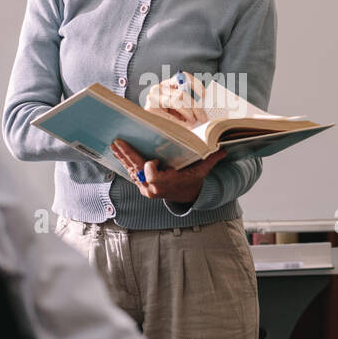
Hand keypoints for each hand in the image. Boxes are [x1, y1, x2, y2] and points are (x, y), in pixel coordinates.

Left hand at [110, 139, 225, 204]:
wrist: (186, 195)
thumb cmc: (192, 179)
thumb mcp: (202, 170)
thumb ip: (211, 159)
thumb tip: (223, 149)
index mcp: (166, 184)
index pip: (153, 176)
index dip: (150, 168)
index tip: (153, 160)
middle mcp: (153, 189)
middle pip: (137, 171)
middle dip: (127, 155)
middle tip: (117, 142)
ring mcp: (146, 189)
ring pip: (131, 171)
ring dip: (122, 157)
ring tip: (114, 144)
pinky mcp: (141, 187)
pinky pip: (131, 173)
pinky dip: (125, 162)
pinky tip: (117, 152)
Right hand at [142, 71, 208, 125]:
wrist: (148, 129)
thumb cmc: (167, 118)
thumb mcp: (180, 109)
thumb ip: (190, 105)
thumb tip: (203, 109)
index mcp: (169, 84)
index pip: (184, 77)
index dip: (196, 84)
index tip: (204, 95)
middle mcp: (160, 88)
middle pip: (182, 93)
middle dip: (196, 107)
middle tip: (203, 117)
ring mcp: (153, 97)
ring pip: (177, 101)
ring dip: (188, 113)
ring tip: (193, 121)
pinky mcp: (150, 108)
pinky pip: (169, 114)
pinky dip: (180, 122)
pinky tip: (185, 126)